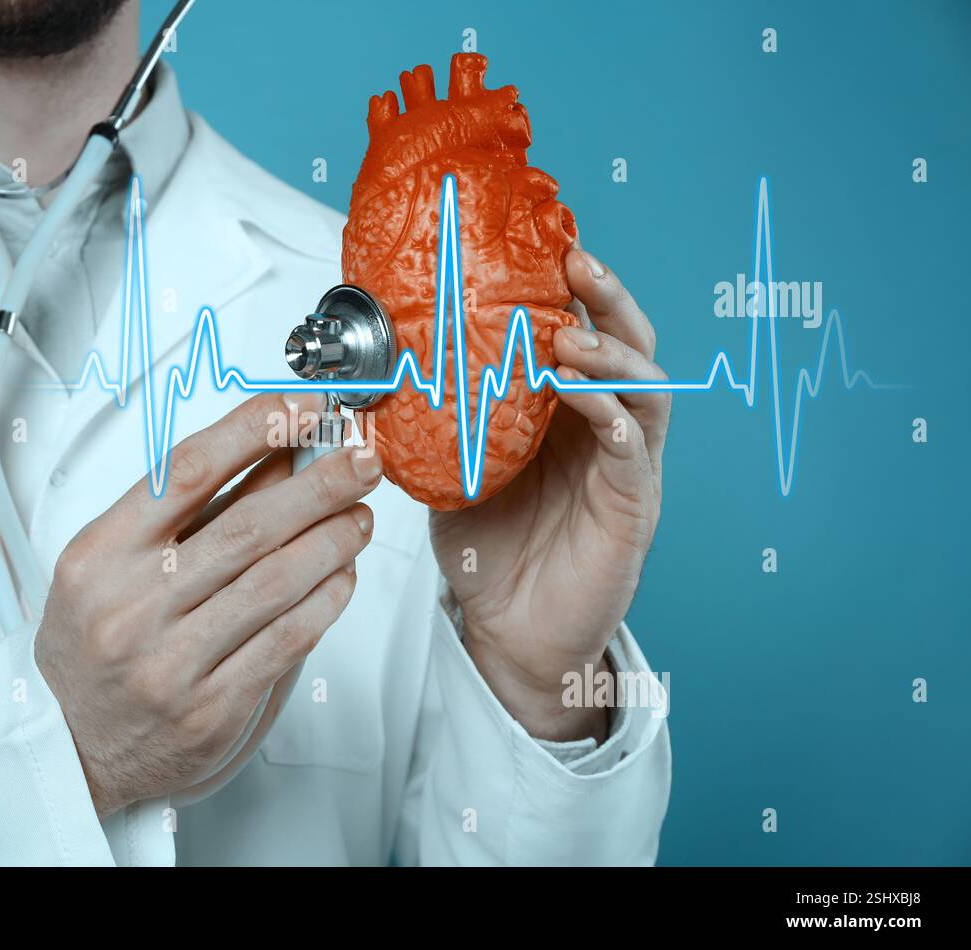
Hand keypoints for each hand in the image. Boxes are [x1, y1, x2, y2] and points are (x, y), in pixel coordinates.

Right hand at [35, 392, 381, 815]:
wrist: (69, 747)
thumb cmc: (93, 644)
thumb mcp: (112, 565)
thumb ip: (187, 515)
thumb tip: (278, 456)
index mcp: (99, 555)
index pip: (188, 471)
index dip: (256, 430)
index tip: (306, 409)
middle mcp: (131, 606)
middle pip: (246, 526)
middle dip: (318, 484)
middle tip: (360, 460)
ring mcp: (170, 662)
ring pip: (274, 582)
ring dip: (332, 540)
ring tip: (360, 515)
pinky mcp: (210, 710)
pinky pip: (286, 641)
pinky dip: (325, 601)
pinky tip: (344, 575)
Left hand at [430, 248, 668, 740]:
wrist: (510, 632)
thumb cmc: (488, 550)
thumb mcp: (450, 471)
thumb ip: (434, 424)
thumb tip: (377, 377)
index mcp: (562, 412)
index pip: (577, 333)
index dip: (567, 290)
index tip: (544, 246)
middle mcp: (601, 428)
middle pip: (624, 344)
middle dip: (604, 298)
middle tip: (575, 262)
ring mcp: (623, 464)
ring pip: (642, 388)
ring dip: (610, 352)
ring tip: (570, 335)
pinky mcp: (633, 505)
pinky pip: (634, 449)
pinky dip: (613, 415)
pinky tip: (584, 395)